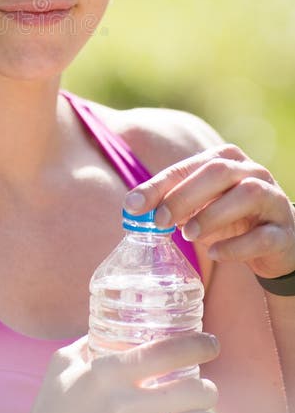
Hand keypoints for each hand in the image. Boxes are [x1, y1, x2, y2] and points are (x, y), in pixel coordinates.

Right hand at [10, 333, 218, 412]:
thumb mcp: (62, 366)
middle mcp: (121, 407)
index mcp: (106, 374)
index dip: (197, 344)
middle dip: (209, 389)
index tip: (211, 343)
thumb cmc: (50, 411)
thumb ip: (89, 344)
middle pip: (192, 391)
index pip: (165, 351)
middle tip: (207, 388)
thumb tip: (114, 324)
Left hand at [125, 144, 294, 280]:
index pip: (189, 166)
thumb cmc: (230, 217)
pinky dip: (237, 246)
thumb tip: (132, 206)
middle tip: (160, 221)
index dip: (159, 184)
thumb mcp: (200, 205)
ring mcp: (273, 200)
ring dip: (213, 215)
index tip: (133, 205)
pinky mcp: (284, 232)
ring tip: (189, 235)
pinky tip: (215, 253)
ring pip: (247, 195)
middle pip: (218, 172)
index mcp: (227, 159)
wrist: (275, 243)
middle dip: (184, 195)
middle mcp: (253, 172)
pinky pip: (263, 236)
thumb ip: (171, 201)